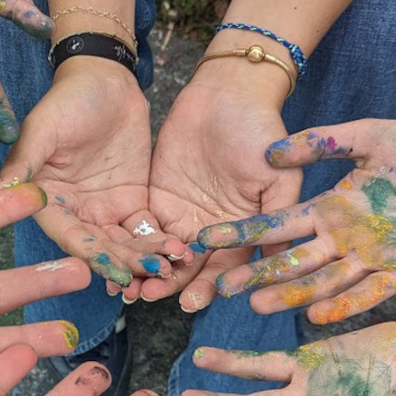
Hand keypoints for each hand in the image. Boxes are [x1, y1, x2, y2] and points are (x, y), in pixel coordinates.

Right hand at [0, 59, 186, 295]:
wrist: (105, 80)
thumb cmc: (67, 100)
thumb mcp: (41, 130)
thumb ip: (22, 165)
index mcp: (49, 203)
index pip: (70, 237)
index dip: (93, 256)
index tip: (116, 272)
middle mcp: (75, 215)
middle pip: (101, 248)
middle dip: (128, 263)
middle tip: (155, 273)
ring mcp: (104, 212)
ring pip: (125, 244)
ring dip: (147, 258)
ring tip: (174, 265)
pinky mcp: (132, 203)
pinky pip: (146, 229)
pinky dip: (160, 242)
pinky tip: (180, 250)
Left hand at [143, 62, 300, 309]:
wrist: (229, 93)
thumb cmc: (263, 131)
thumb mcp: (279, 175)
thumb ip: (279, 216)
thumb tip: (282, 260)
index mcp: (244, 231)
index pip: (225, 269)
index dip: (208, 286)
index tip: (191, 302)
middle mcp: (212, 231)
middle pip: (188, 268)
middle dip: (169, 284)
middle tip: (148, 295)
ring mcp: (183, 216)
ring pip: (161, 254)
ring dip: (144, 270)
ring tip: (126, 286)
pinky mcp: (157, 199)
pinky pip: (141, 229)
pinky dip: (128, 245)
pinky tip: (112, 258)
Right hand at [197, 120, 395, 323]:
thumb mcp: (370, 135)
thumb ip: (321, 143)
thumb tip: (270, 154)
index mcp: (332, 206)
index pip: (278, 224)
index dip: (244, 233)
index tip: (207, 239)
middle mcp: (344, 237)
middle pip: (292, 260)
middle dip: (258, 272)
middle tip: (222, 287)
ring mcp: (372, 257)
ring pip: (323, 282)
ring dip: (291, 294)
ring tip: (259, 305)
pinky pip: (368, 293)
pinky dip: (343, 304)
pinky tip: (317, 315)